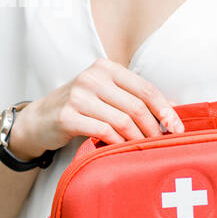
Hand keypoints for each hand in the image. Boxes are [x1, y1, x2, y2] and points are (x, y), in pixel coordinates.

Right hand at [8, 59, 184, 160]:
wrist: (39, 120)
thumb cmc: (79, 109)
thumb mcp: (105, 96)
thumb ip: (133, 98)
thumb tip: (173, 109)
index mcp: (105, 68)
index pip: (145, 88)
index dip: (165, 109)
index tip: (178, 127)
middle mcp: (92, 77)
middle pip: (136, 106)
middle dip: (154, 128)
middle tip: (161, 143)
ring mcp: (78, 95)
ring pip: (122, 120)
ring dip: (138, 139)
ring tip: (143, 148)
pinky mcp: (67, 115)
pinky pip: (103, 131)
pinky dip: (118, 143)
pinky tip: (121, 150)